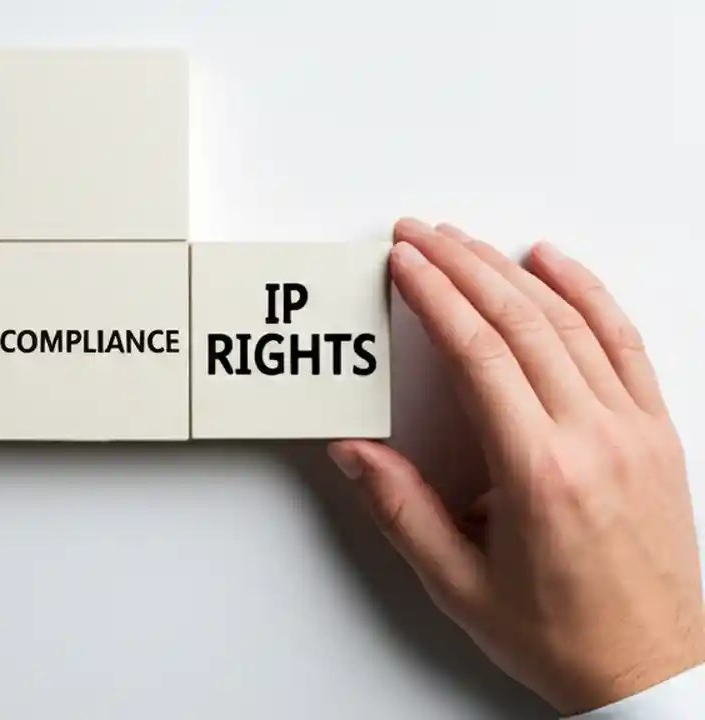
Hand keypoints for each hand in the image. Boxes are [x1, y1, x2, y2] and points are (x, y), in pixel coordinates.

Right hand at [329, 219, 703, 714]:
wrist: (656, 666)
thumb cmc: (565, 635)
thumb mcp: (459, 584)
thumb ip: (401, 510)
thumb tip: (354, 452)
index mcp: (539, 473)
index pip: (478, 354)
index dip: (434, 297)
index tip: (404, 263)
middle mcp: (593, 439)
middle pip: (519, 321)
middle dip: (462, 266)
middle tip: (420, 235)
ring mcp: (633, 429)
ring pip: (569, 321)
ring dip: (512, 271)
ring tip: (468, 241)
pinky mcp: (656, 431)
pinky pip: (623, 341)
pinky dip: (588, 293)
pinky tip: (557, 264)